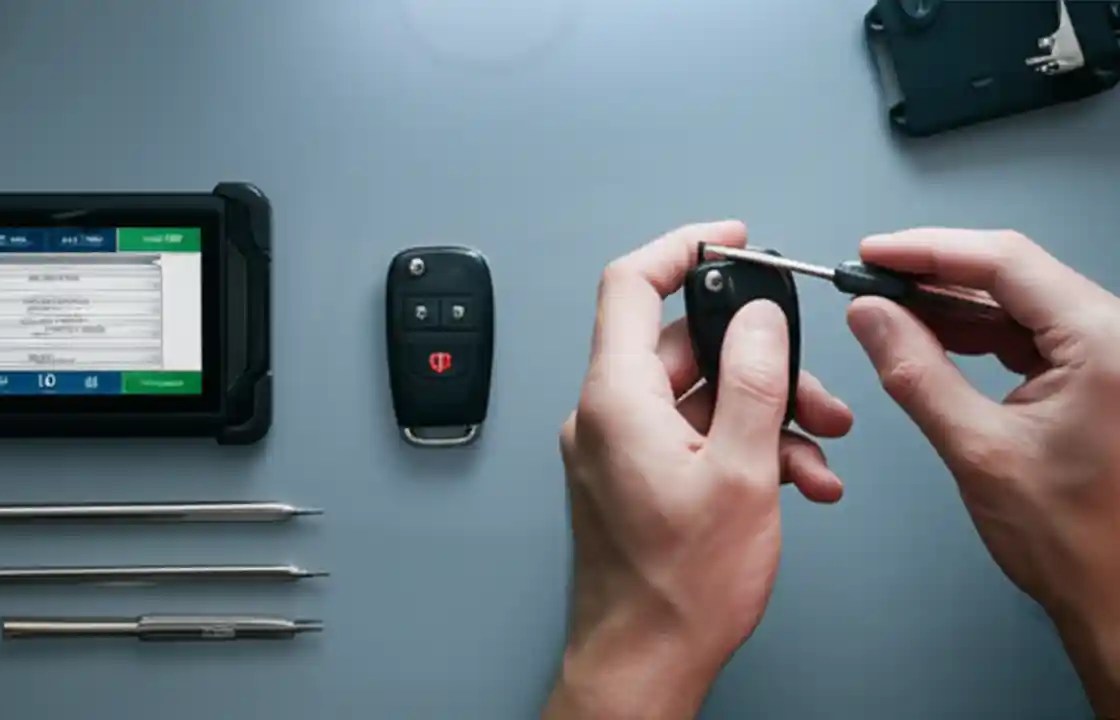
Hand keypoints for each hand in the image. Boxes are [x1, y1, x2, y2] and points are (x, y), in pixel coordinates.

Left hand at [544, 222, 853, 719]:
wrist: (644, 662)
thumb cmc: (678, 590)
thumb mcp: (743, 472)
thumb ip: (756, 381)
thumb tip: (760, 318)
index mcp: (616, 399)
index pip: (632, 285)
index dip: (682, 248)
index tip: (729, 238)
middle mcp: (606, 415)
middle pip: (685, 346)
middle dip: (761, 361)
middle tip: (816, 389)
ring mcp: (618, 447)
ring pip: (699, 395)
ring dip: (766, 412)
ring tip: (819, 451)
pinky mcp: (634, 476)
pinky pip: (691, 435)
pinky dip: (743, 446)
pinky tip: (795, 479)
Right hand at [846, 229, 1119, 715]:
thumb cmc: (1078, 541)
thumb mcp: (977, 449)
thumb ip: (916, 371)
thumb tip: (872, 316)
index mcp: (1106, 345)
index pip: (1006, 264)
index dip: (929, 250)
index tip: (874, 254)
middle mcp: (1117, 340)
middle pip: (1013, 276)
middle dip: (934, 276)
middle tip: (869, 281)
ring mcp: (1110, 357)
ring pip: (1017, 303)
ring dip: (950, 306)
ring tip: (887, 311)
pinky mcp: (1097, 375)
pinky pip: (1028, 334)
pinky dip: (976, 333)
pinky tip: (930, 338)